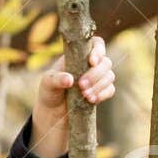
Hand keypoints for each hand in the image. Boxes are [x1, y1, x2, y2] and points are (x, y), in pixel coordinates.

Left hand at [31, 35, 114, 156]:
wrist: (53, 113)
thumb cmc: (49, 92)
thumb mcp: (47, 84)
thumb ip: (56, 79)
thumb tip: (69, 79)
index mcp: (78, 55)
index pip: (96, 44)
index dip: (98, 50)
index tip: (92, 61)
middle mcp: (90, 65)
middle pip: (105, 62)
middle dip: (95, 74)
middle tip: (81, 85)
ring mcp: (98, 78)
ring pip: (110, 76)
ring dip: (99, 85)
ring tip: (85, 95)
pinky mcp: (101, 92)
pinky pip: (110, 90)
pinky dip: (103, 94)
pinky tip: (92, 100)